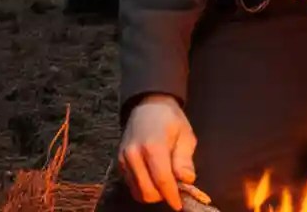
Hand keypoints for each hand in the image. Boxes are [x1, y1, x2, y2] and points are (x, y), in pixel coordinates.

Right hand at [117, 93, 198, 209]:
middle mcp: (134, 155)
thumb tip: (186, 180)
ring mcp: (124, 160)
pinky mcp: (119, 164)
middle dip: (163, 195)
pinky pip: (131, 186)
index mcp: (153, 146)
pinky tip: (153, 179)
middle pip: (148, 191)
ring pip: (138, 192)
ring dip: (153, 193)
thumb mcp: (185, 135)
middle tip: (175, 189)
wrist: (147, 105)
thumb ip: (184, 160)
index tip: (180, 205)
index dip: (172, 196)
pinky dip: (144, 188)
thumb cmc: (170, 119)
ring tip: (165, 183)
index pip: (162, 180)